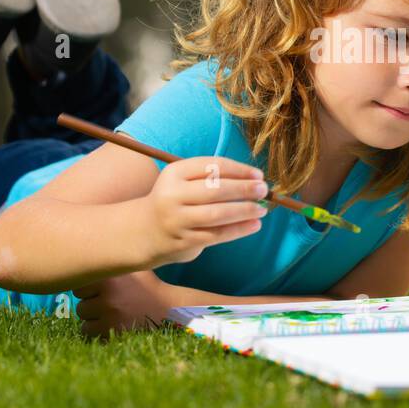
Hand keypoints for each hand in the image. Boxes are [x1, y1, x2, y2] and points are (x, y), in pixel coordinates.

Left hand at [74, 271, 178, 339]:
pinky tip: (112, 323)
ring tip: (113, 313)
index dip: (89, 289)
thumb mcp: (133, 269)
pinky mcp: (111, 329)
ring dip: (93, 317)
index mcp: (112, 275)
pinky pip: (88, 331)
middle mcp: (109, 292)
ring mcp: (110, 312)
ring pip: (84, 317)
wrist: (170, 310)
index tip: (102, 290)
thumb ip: (112, 262)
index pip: (80, 285)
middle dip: (92, 304)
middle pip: (81, 303)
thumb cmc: (148, 287)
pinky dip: (96, 329)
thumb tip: (82, 253)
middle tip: (111, 303)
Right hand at [139, 155, 269, 267]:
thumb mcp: (184, 181)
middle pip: (215, 189)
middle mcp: (172, 195)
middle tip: (263, 190)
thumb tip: (253, 180)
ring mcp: (177, 219)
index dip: (239, 170)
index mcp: (174, 172)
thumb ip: (212, 178)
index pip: (212, 166)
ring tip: (262, 209)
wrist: (145, 231)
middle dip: (244, 189)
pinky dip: (239, 229)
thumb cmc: (176, 200)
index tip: (258, 175)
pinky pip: (217, 234)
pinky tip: (255, 225)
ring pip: (217, 214)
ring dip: (244, 210)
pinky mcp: (184, 241)